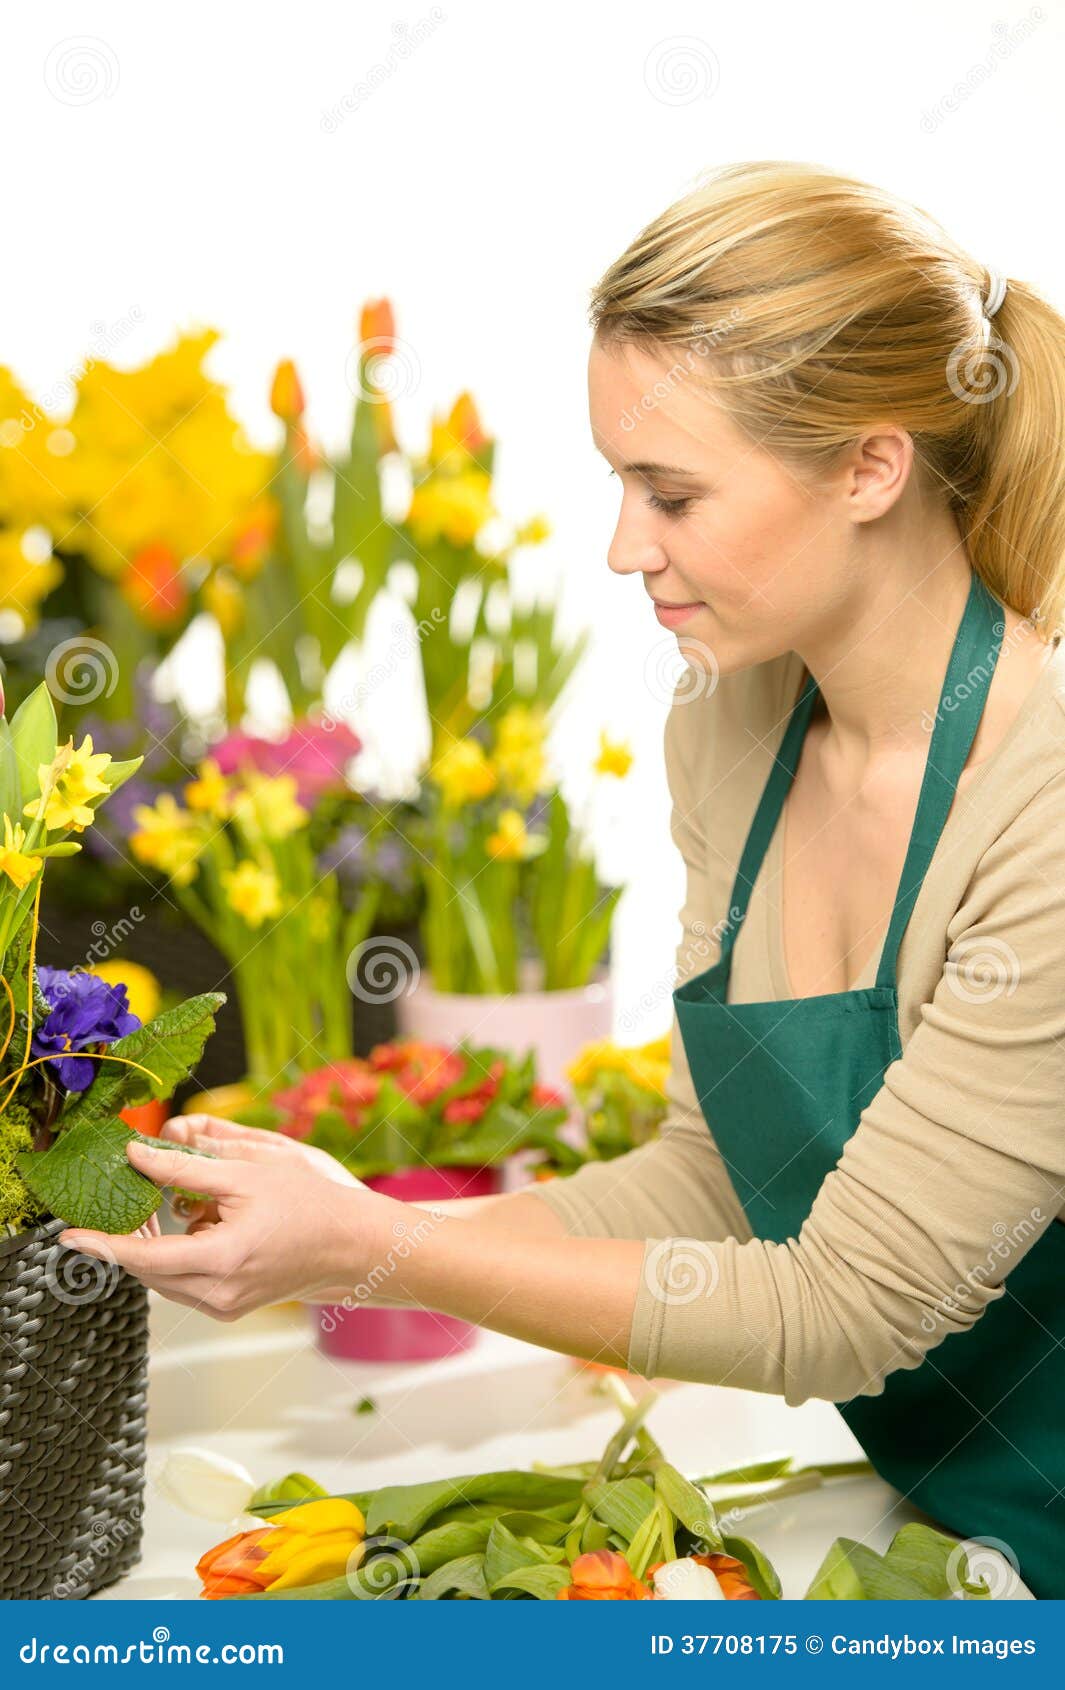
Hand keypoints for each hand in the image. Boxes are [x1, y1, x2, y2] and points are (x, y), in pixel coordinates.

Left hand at [57, 1136, 393, 1320]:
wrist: (356, 1244)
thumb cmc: (311, 1204)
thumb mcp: (247, 1174)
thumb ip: (184, 1168)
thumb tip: (136, 1155)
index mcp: (220, 1260)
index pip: (141, 1257)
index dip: (100, 1244)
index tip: (67, 1235)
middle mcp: (218, 1294)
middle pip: (147, 1270)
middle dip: (126, 1239)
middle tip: (113, 1205)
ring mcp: (225, 1306)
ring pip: (164, 1279)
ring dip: (153, 1247)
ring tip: (160, 1210)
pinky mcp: (232, 1307)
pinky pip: (186, 1284)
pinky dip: (178, 1257)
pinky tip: (196, 1227)